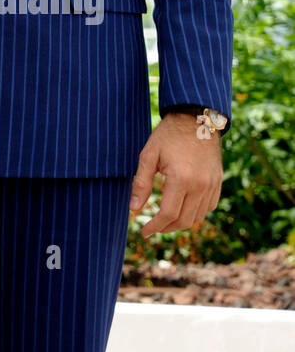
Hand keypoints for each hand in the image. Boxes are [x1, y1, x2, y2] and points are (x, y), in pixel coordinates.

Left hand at [129, 112, 222, 236]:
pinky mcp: (218, 183)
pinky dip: (194, 214)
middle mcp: (200, 185)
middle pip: (183, 220)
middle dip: (166, 228)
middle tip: (152, 228)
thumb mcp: (149, 154)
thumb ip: (142, 183)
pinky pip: (208, 208)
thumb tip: (133, 208)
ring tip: (164, 221)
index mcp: (181, 178)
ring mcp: (212, 185)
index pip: (168, 214)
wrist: (197, 119)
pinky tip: (182, 210)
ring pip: (197, 217)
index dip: (155, 226)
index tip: (144, 232)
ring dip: (180, 223)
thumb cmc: (169, 135)